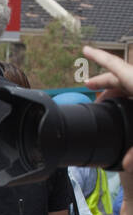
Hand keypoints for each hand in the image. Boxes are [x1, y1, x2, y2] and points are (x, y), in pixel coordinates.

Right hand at [84, 46, 132, 172]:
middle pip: (122, 75)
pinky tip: (126, 106)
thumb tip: (125, 165)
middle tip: (88, 85)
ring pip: (132, 84)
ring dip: (118, 89)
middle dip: (105, 79)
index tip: (85, 50)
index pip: (117, 67)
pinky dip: (130, 96)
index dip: (99, 57)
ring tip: (105, 99)